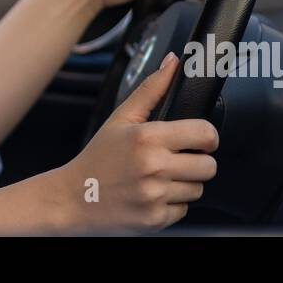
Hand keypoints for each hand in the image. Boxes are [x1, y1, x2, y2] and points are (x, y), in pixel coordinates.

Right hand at [46, 52, 218, 233]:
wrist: (73, 198)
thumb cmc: (97, 157)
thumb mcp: (121, 118)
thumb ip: (151, 89)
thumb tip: (173, 62)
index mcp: (148, 138)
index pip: (206, 134)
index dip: (207, 136)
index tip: (197, 138)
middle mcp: (154, 167)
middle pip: (209, 166)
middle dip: (197, 162)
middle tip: (175, 159)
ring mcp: (155, 196)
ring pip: (198, 189)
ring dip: (184, 184)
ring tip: (159, 178)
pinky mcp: (155, 220)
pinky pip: (184, 210)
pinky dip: (172, 204)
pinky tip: (152, 194)